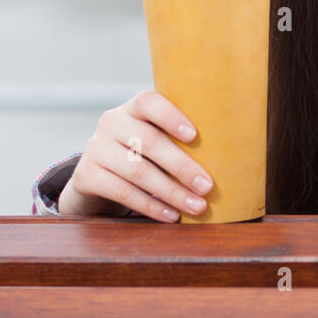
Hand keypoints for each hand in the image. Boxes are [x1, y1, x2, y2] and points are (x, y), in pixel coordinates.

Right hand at [58, 89, 214, 221]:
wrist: (95, 173)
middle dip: (182, 167)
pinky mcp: (86, 175)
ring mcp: (95, 148)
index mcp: (132, 108)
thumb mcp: (153, 136)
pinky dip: (151, 206)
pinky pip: (123, 192)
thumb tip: (230, 153)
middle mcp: (111, 122)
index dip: (171, 117)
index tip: (195, 136)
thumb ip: (178, 137)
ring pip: (138, 171)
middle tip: (208, 186)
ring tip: (197, 206)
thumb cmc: (141, 152)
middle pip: (149, 142)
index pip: (148, 102)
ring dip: (172, 192)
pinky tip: (172, 215)